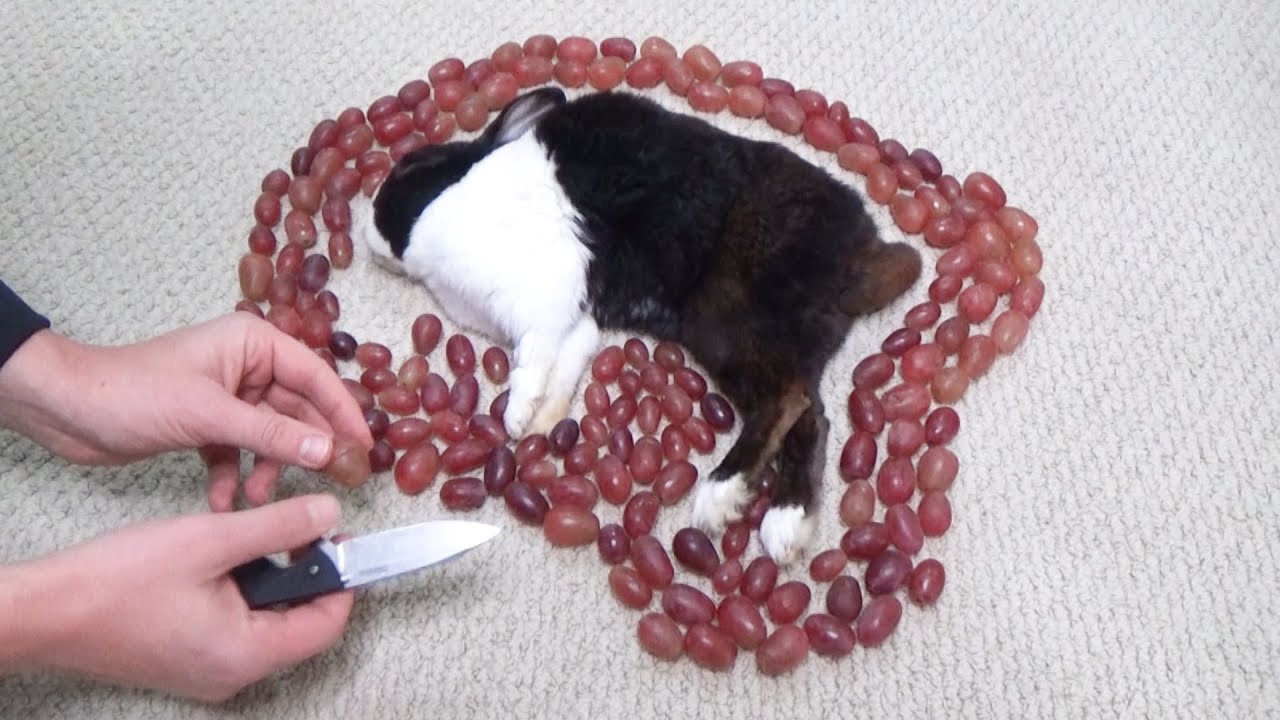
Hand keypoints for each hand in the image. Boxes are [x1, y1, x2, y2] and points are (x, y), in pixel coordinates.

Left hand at [0, 313, 372, 510]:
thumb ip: (274, 435)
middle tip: (333, 484)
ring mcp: (227, 397)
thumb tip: (327, 451)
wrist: (67, 409)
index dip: (342, 413)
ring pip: (270, 438)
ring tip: (260, 501)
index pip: (316, 377)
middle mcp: (247, 367)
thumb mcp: (211, 415)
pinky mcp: (207, 425)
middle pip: (298, 411)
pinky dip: (235, 477)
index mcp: (254, 344)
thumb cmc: (133, 392)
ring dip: (268, 471)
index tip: (364, 449)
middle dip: (308, 449)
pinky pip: (239, 453)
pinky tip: (226, 502)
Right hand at [0, 494, 352, 701]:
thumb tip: (328, 512)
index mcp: (245, 655)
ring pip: (269, 623)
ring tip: (256, 536)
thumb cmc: (119, 581)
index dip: (341, 578)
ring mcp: (210, 671)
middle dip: (308, 574)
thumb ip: (279, 526)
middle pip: (301, 625)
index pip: (327, 624)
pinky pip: (239, 627)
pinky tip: (226, 560)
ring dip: (274, 579)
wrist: (46, 610)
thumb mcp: (211, 539)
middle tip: (298, 528)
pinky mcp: (190, 660)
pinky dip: (245, 592)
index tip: (338, 536)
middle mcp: (233, 674)